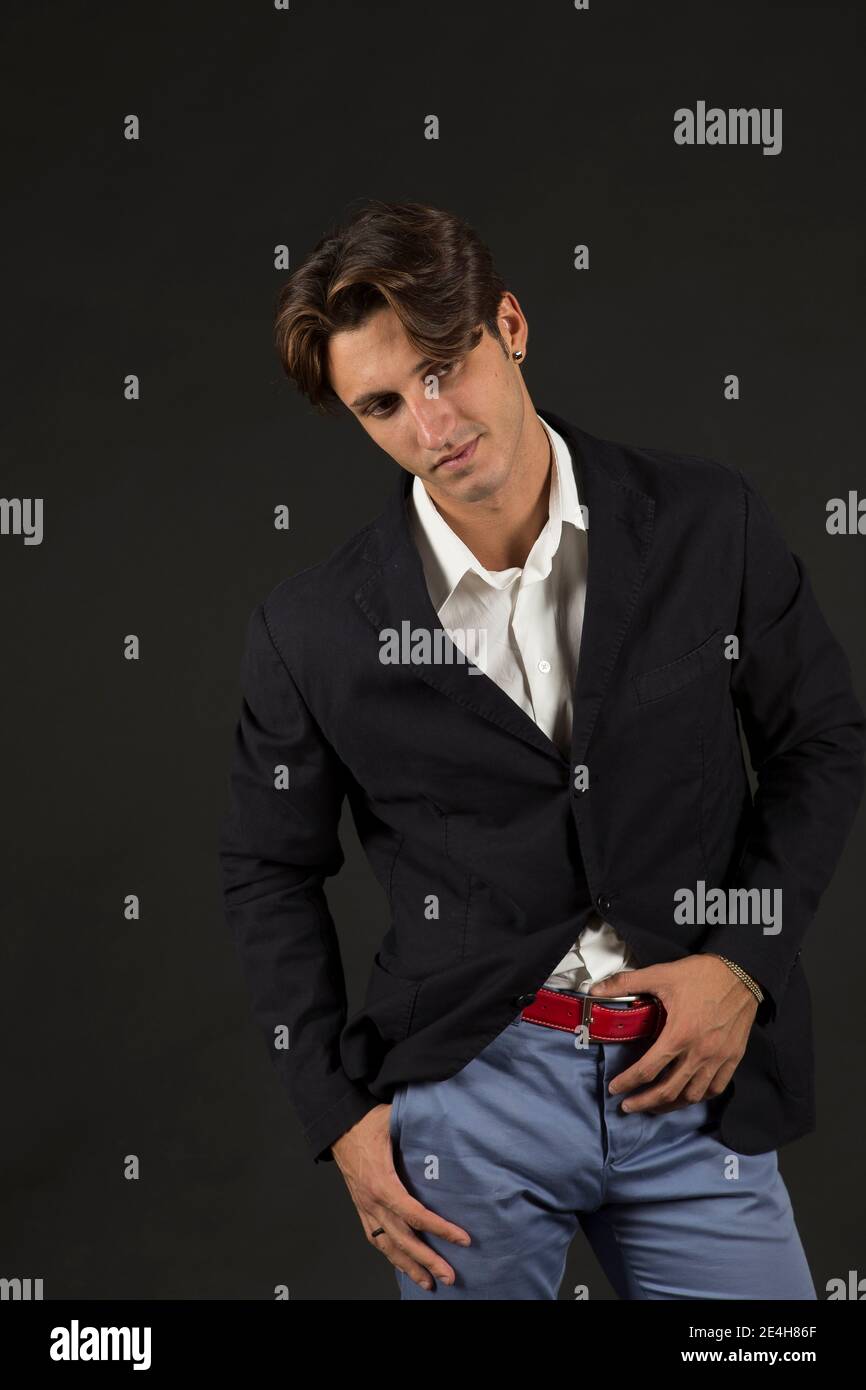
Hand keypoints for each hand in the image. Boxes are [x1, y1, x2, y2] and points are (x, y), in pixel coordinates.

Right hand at [330, 1103, 470, 1290]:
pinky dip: (390, 1255)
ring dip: (409, 1266)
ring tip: (429, 1282)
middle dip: (427, 1261)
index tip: (462, 1239)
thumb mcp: (394, 1119)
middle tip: (450, 1276)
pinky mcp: (361, 1208)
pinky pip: (375, 1238)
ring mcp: (365, 1207)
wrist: (338, 1125)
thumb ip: (420, 1124)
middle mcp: (372, 1201)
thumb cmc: (367, 1122)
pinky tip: (402, 1265)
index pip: (415, 1214)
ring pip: (387, 1245)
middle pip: (402, 1239)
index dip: (440, 1229)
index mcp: (382, 1182)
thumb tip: (448, 1121)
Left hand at [588, 954, 758, 1114]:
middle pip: (668, 1091)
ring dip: (670, 1105)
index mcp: (679, 1034)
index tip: (614, 1088)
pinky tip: (687, 1095)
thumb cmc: (701, 974)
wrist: (741, 972)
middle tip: (627, 1107)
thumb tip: (595, 990)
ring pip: (692, 1095)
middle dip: (644, 1103)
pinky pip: (715, 1088)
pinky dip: (699, 1096)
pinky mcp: (733, 1058)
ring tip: (654, 1106)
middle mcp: (699, 1053)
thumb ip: (626, 983)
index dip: (628, 1082)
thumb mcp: (660, 974)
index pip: (648, 1070)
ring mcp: (718, 1058)